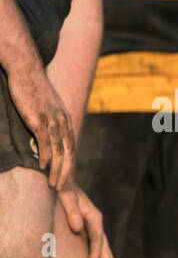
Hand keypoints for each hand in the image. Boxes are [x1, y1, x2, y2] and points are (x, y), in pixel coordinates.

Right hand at [7, 67, 73, 187]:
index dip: (69, 163)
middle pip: (69, 153)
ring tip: (53, 183)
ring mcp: (52, 121)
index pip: (71, 147)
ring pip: (58, 151)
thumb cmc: (33, 88)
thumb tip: (46, 131)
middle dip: (66, 172)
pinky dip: (45, 156)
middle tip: (62, 187)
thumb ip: (50, 119)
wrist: (26, 70)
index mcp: (65, 119)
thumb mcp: (47, 105)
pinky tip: (43, 166)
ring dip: (57, 169)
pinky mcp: (39, 119)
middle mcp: (62, 122)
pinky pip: (45, 142)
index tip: (65, 176)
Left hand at [58, 184, 119, 257]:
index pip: (97, 238)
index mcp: (94, 216)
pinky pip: (100, 249)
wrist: (64, 182)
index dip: (95, 253)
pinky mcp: (90, 232)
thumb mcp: (64, 195)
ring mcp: (95, 228)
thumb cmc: (62, 188)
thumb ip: (71, 210)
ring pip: (106, 251)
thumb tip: (77, 228)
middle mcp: (98, 224)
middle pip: (106, 249)